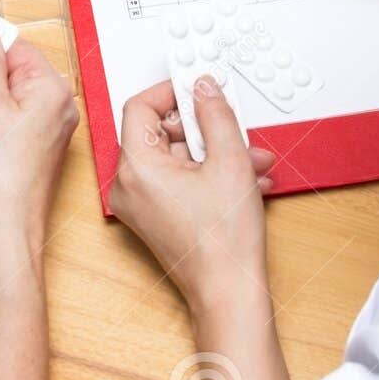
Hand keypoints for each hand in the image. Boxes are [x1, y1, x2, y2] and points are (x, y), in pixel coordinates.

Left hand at [106, 77, 275, 317]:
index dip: (172, 92)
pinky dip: (208, 173)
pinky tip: (243, 179)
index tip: (198, 87)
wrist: (228, 291)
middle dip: (205, 129)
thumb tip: (204, 88)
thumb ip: (215, 115)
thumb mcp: (229, 161)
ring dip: (215, 153)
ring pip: (175, 157)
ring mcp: (139, 203)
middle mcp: (127, 185)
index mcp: (135, 168)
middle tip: (233, 128)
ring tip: (250, 161)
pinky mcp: (153, 215)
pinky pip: (177, 179)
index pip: (139, 106)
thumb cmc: (223, 242)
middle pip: (160, 132)